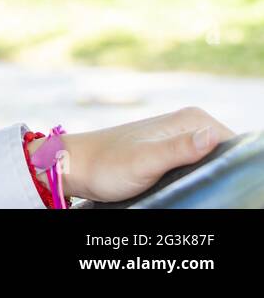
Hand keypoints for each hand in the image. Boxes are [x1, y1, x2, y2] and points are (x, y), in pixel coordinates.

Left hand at [27, 107, 235, 202]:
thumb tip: (211, 136)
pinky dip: (195, 179)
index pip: (236, 145)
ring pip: (211, 163)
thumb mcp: (145, 161)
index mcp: (191, 120)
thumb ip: (178, 149)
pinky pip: (196, 168)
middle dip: (219, 174)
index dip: (233, 167)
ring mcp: (180, 139)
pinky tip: (186, 190)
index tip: (216, 184)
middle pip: (225, 155)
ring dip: (206, 178)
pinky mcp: (170, 154)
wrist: (75, 167)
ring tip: (188, 190)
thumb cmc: (106, 165)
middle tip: (197, 190)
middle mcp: (189, 125)